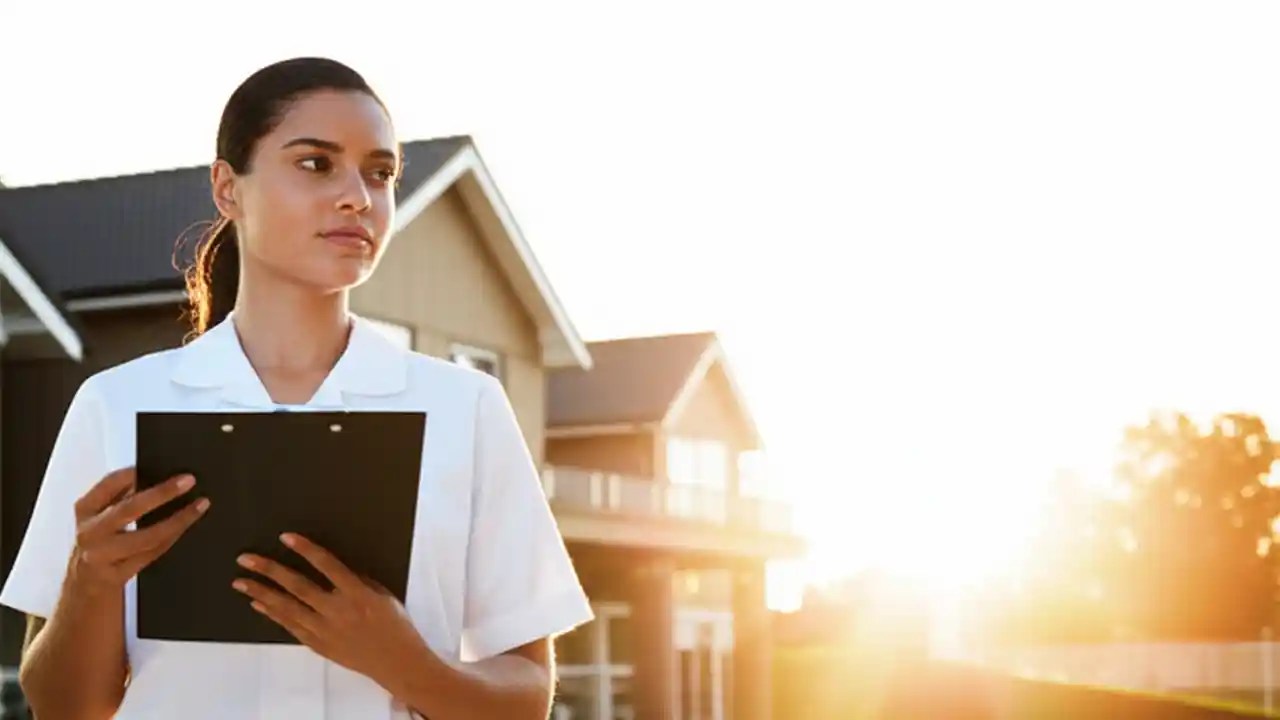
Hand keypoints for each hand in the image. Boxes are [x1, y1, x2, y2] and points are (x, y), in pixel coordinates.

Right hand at [69, 467, 209, 597]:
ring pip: (147, 536)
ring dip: (178, 519)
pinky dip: (173, 536)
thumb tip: (155, 474)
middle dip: (162, 493)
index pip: (109, 484)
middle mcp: (90, 532)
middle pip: (129, 509)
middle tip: (188, 481)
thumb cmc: (99, 541)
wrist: (84, 585)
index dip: (135, 474)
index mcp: (85, 509)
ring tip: (200, 505)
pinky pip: (152, 553)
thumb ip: (121, 494)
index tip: (162, 464)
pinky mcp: (118, 575)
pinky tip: (188, 524)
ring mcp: (102, 556)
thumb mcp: (100, 514)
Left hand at [232, 534, 426, 687]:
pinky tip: (258, 604)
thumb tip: (330, 568)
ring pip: (287, 608)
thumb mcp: (381, 593)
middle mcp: (337, 610)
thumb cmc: (393, 623)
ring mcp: (325, 630)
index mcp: (357, 593)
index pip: (327, 565)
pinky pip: (290, 627)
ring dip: (262, 593)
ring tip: (241, 582)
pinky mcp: (318, 644)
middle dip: (270, 571)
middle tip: (246, 559)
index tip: (285, 537)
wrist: (395, 660)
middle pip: (298, 586)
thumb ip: (357, 580)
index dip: (305, 549)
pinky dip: (273, 614)